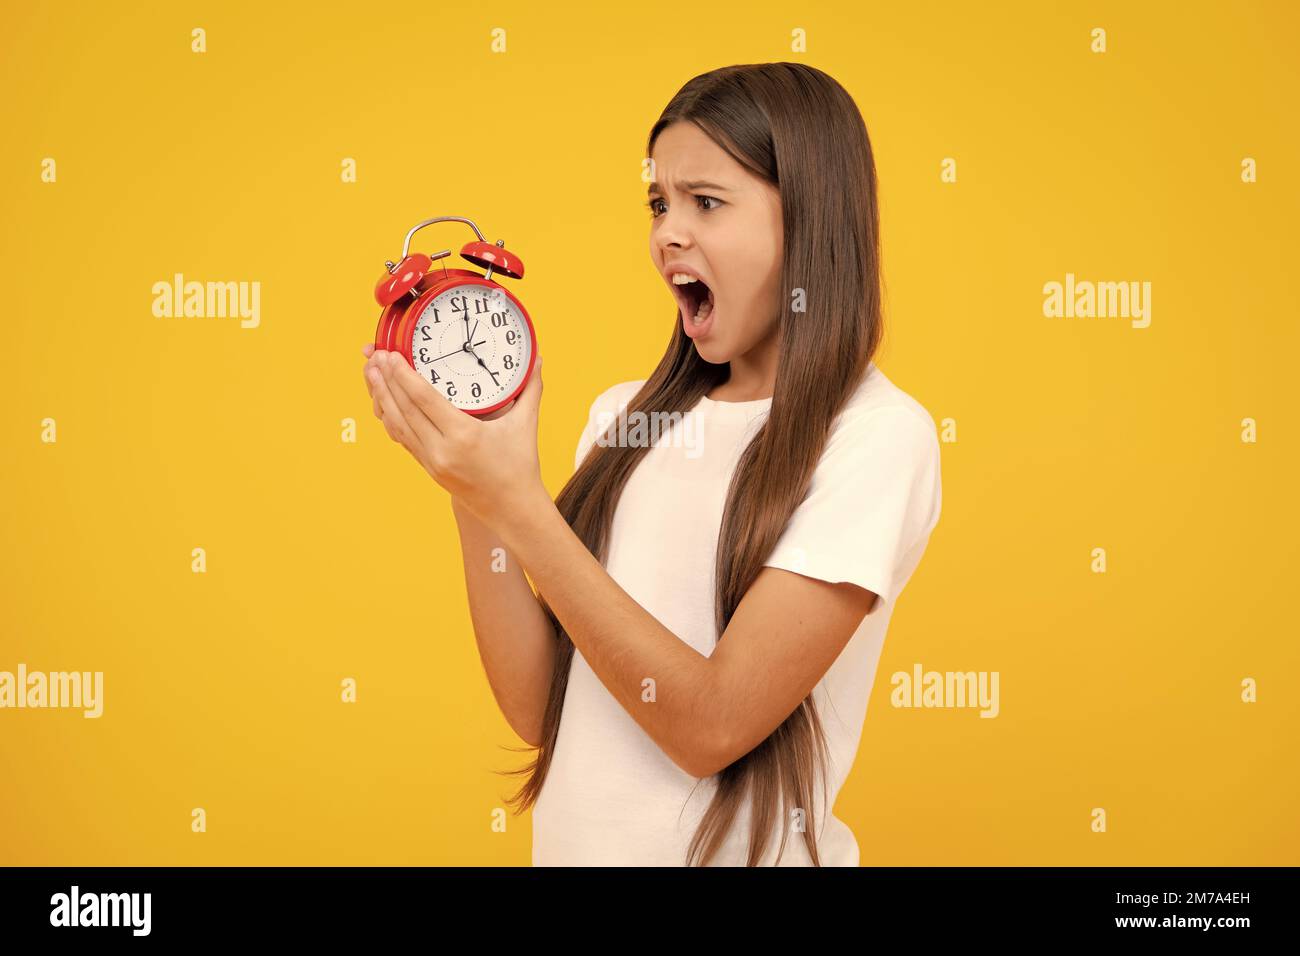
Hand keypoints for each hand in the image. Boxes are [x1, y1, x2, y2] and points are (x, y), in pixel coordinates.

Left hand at [360, 343, 546, 531]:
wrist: (511, 508)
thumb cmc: (520, 467)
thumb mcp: (526, 425)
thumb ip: (530, 389)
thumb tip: (538, 359)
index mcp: (463, 435)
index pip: (423, 399)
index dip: (403, 375)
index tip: (391, 355)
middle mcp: (441, 449)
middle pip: (403, 408)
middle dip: (385, 380)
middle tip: (375, 356)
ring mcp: (431, 461)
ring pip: (396, 424)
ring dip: (381, 397)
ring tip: (370, 373)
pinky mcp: (427, 467)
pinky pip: (402, 438)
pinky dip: (390, 417)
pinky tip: (384, 401)